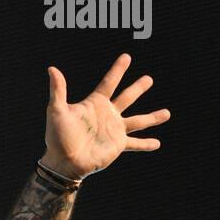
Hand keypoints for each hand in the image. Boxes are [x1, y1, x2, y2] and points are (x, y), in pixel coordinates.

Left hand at [43, 53, 169, 178]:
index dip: (118, 70)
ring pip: (138, 120)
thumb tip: (52, 68)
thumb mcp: (57, 111)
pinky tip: (158, 143)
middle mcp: (107, 114)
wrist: (64, 162)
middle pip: (127, 97)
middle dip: (138, 88)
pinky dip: (146, 144)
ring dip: (152, 117)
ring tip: (167, 113)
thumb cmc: (58, 137)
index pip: (109, 82)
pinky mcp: (117, 144)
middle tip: (149, 79)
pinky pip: (135, 143)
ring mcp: (114, 129)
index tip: (127, 57)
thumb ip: (58, 90)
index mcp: (95, 103)